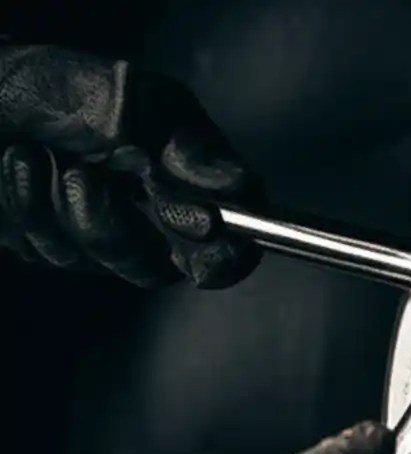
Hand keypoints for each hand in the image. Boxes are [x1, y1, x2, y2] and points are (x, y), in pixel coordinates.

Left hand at [0, 46, 258, 287]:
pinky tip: (17, 168)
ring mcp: (106, 231)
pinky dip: (29, 209)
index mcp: (187, 171)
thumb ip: (186, 147)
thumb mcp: (127, 99)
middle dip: (117, 229)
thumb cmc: (54, 85)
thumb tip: (242, 186)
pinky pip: (55, 255)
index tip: (199, 231)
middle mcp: (154, 209)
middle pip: (165, 265)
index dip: (227, 248)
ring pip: (108, 263)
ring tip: (33, 156)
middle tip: (84, 178)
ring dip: (63, 212)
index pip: (235, 230)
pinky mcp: (59, 244)